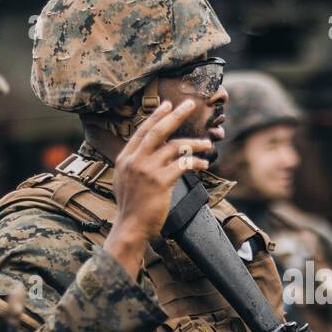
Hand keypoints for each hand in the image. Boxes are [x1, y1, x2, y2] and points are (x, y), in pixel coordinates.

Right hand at [103, 100, 213, 274]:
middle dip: (175, 115)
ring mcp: (147, 170)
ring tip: (207, 144)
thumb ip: (134, 164)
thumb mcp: (124, 180)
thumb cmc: (131, 207)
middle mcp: (134, 160)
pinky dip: (196, 162)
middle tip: (189, 104)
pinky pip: (183, 165)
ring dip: (194, 144)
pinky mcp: (160, 181)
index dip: (156, 117)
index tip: (168, 105)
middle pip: (158, 131)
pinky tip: (204, 163)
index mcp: (125, 158)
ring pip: (175, 147)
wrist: (131, 227)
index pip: (142, 131)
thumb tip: (147, 152)